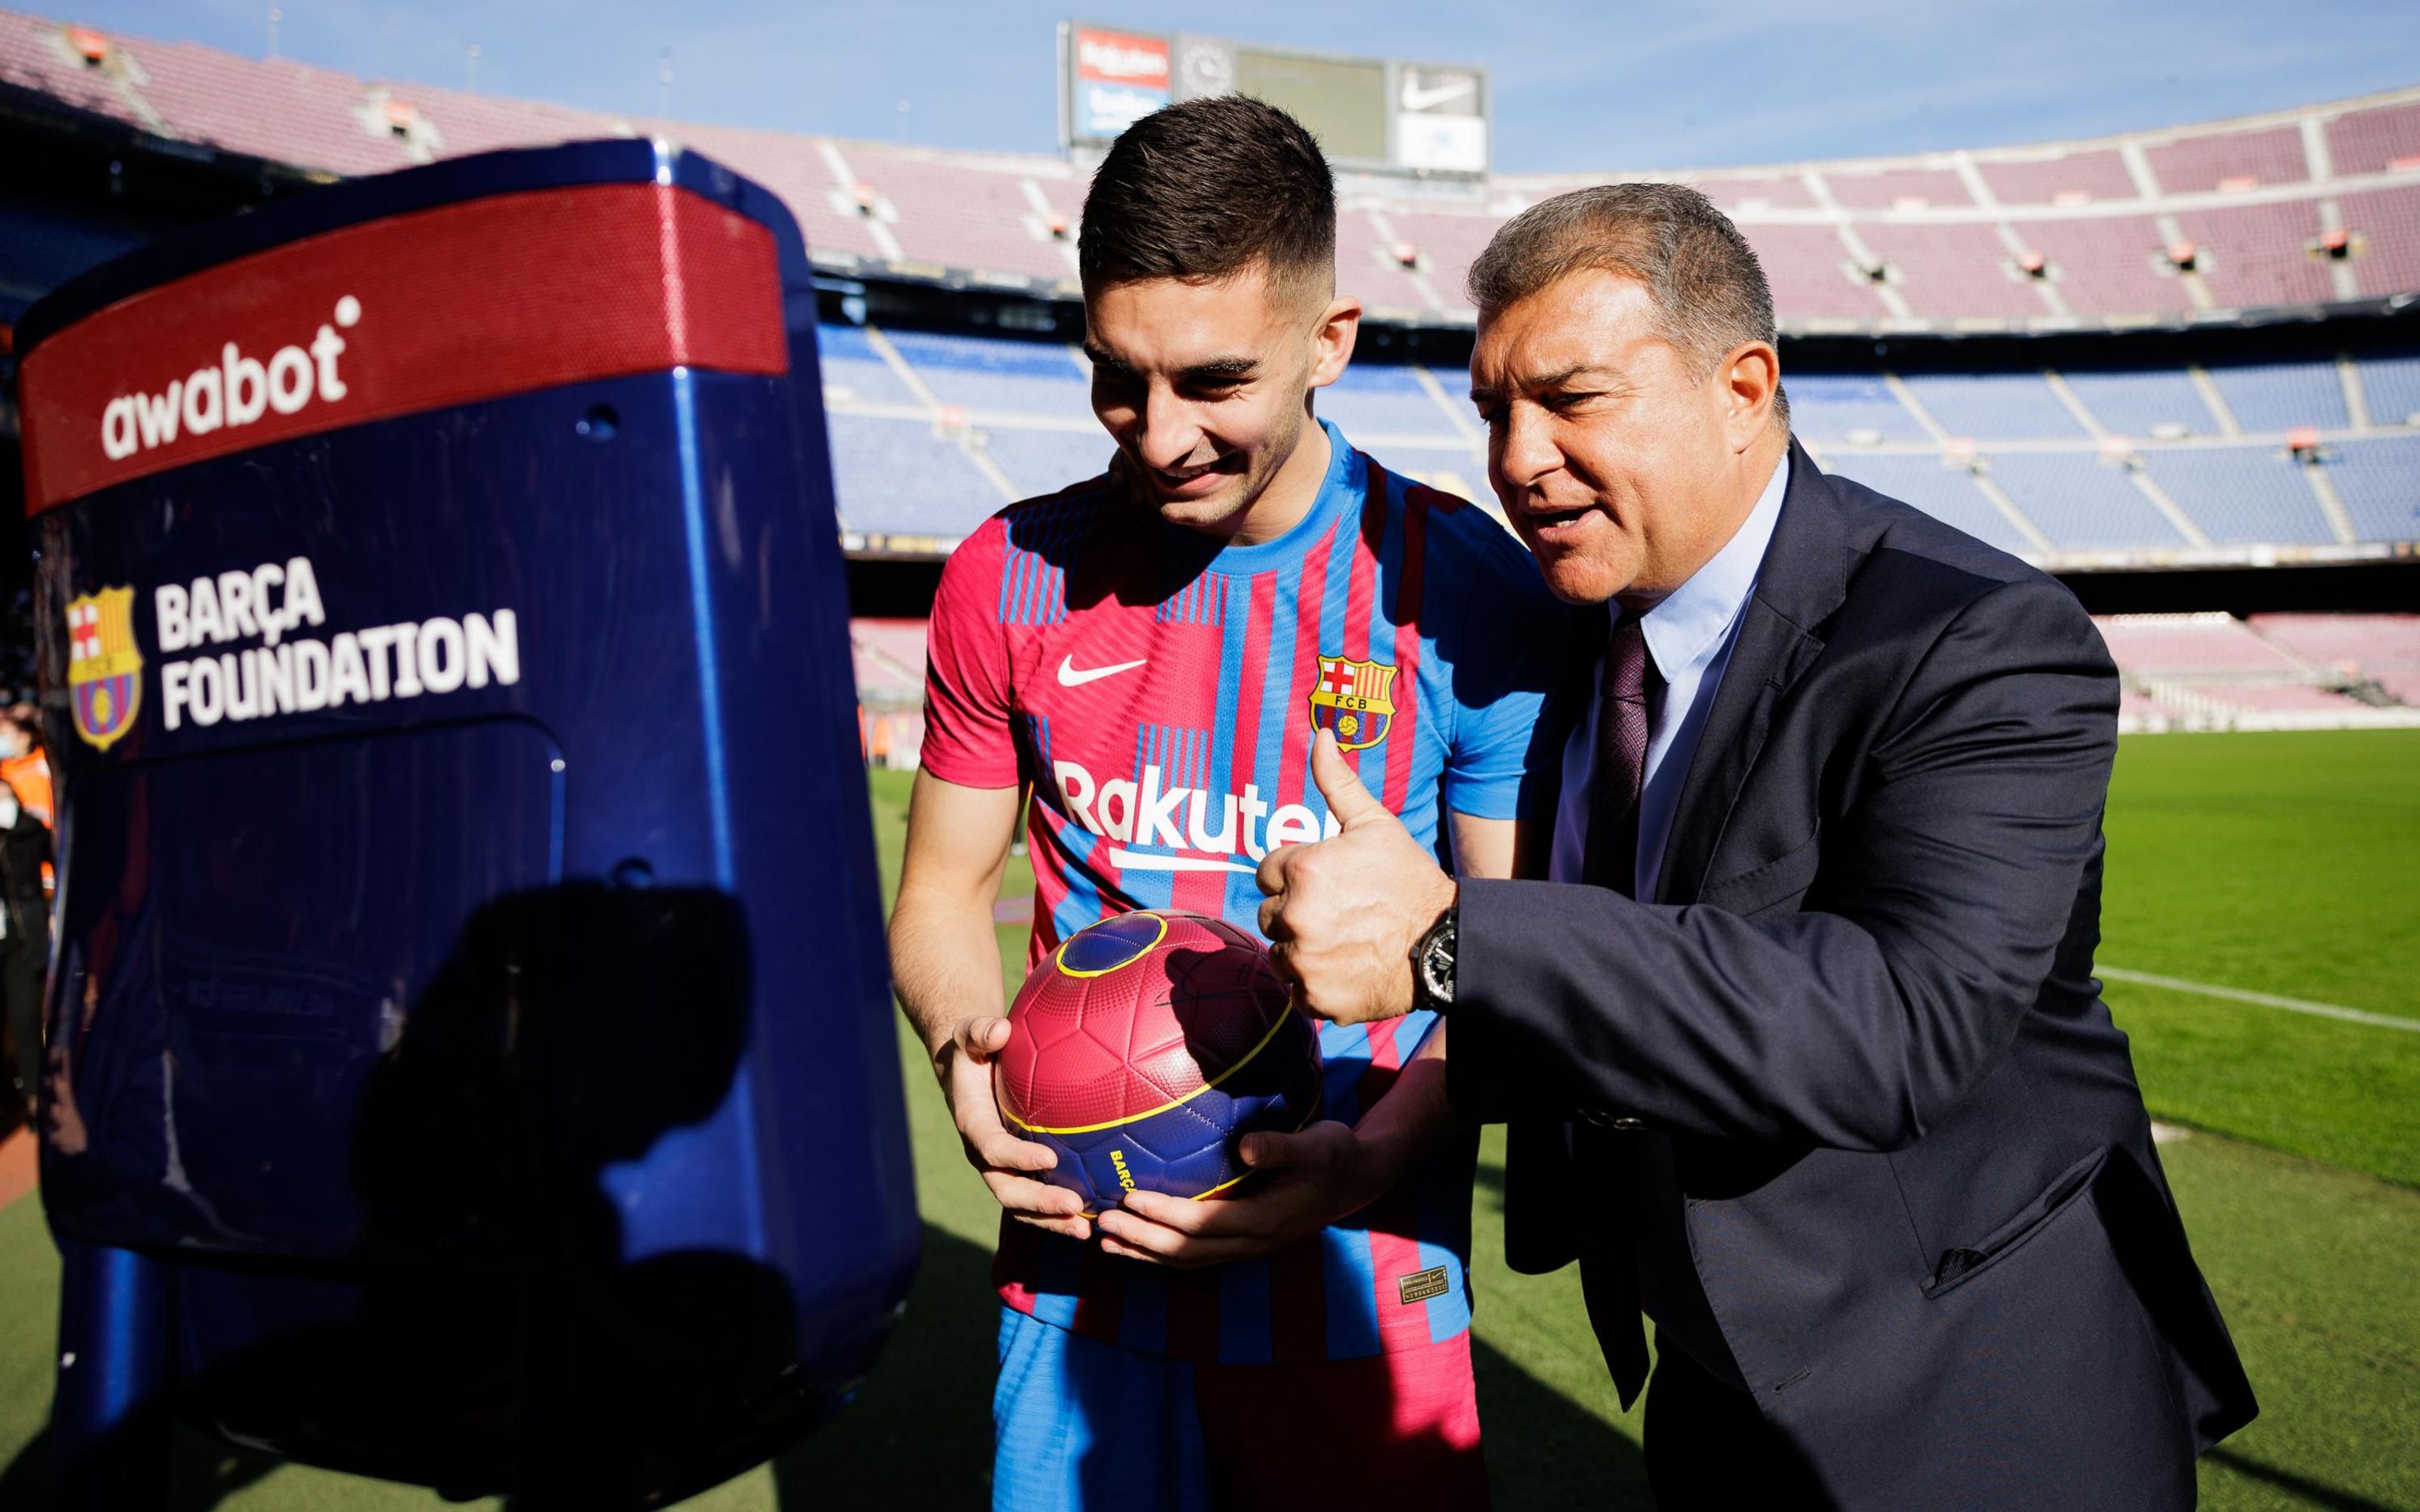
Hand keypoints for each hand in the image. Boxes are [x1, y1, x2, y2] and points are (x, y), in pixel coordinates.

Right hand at [932, 1014, 1091, 1239]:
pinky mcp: (1020, 1170)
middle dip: (1039, 1203)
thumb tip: (998, 1031)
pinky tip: (1093, 1217)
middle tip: (1075, 1206)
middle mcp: (985, 1154)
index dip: (1018, 1157)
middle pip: (1007, 1189)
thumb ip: (980, 1032)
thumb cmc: (975, 1048)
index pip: (992, 1148)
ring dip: (1052, 1221)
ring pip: (1022, 1205)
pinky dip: (1060, 1213)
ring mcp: (1002, 1167)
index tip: (1050, 1159)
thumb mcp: (971, 1033)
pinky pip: (1037, 1199)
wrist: (969, 1068)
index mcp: (973, 1123)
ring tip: (1086, 1229)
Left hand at [1093, 1121, 1393, 1267]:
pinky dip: (1163, 1253)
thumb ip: (1281, 1147)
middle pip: (1187, 1251)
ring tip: (1105, 1242)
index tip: (1130, 1198)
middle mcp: (1253, 1241)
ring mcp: (1248, 1246)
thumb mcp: (1318, 1144)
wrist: (1359, 1178)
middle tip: (1102, 1223)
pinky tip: (1137, 1244)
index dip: (1165, 1215)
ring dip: (1146, 1254)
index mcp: (1267, 1219)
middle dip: (1143, 1240)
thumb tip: (1244, 1147)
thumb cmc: (1336, 1153)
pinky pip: (1196, 1255)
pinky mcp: (1243, 1241)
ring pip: (1188, 1260)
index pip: (1204, 1223)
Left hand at [1257, 729, 1456, 1024]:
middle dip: (1296, 912)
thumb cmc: (1408, 880)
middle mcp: (1294, 916)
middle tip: (1340, 913)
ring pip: (1278, 953)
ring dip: (1301, 949)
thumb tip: (1321, 734)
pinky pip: (1295, 989)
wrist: (1445, 944)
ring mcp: (1302, 961)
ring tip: (1344, 941)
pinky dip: (1314, 983)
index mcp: (1303, 870)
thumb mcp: (1374, 825)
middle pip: (1269, 914)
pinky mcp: (1313, 998)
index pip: (1267, 873)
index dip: (1296, 876)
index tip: (1330, 884)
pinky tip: (1345, 968)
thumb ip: (1337, 783)